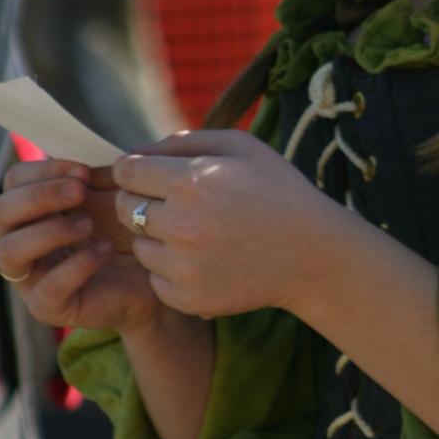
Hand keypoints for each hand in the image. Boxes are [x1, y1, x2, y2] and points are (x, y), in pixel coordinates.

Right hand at [0, 158, 162, 333]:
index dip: (44, 170)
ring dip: (50, 230)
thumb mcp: (111, 198)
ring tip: (88, 225)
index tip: (84, 171)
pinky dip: (76, 265)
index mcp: (30, 212)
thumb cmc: (126, 236)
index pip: (13, 182)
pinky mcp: (49, 307)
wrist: (154, 282)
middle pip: (0, 213)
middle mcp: (20, 243)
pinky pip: (47, 287)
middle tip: (80, 192)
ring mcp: (30, 278)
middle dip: (40, 197)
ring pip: (10, 251)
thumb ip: (93, 178)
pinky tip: (102, 250)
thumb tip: (86, 162)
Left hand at [112, 129, 333, 317]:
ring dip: (158, 239)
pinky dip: (173, 272)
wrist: (314, 255)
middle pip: (124, 208)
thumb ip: (185, 140)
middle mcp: (180, 225)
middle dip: (141, 202)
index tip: (153, 176)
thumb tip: (138, 150)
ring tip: (199, 235)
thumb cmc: (278, 191)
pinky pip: (156, 280)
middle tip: (176, 206)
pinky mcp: (189, 298)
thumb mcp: (241, 147)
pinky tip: (205, 261)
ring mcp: (183, 266)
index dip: (135, 171)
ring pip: (139, 246)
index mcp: (189, 181)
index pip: (125, 172)